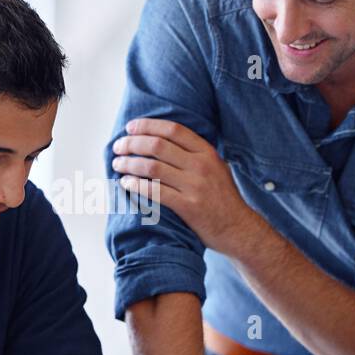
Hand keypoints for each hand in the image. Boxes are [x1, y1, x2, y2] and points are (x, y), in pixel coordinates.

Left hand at [112, 118, 259, 254]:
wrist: (238, 228)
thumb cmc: (222, 198)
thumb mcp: (216, 167)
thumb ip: (194, 154)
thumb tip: (162, 140)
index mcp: (207, 152)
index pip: (173, 130)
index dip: (148, 125)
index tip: (130, 127)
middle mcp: (201, 165)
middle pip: (158, 146)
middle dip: (133, 143)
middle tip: (118, 146)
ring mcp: (195, 186)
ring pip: (152, 167)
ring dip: (129, 163)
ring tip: (117, 164)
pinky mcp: (188, 206)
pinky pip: (155, 192)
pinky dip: (136, 185)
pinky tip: (126, 183)